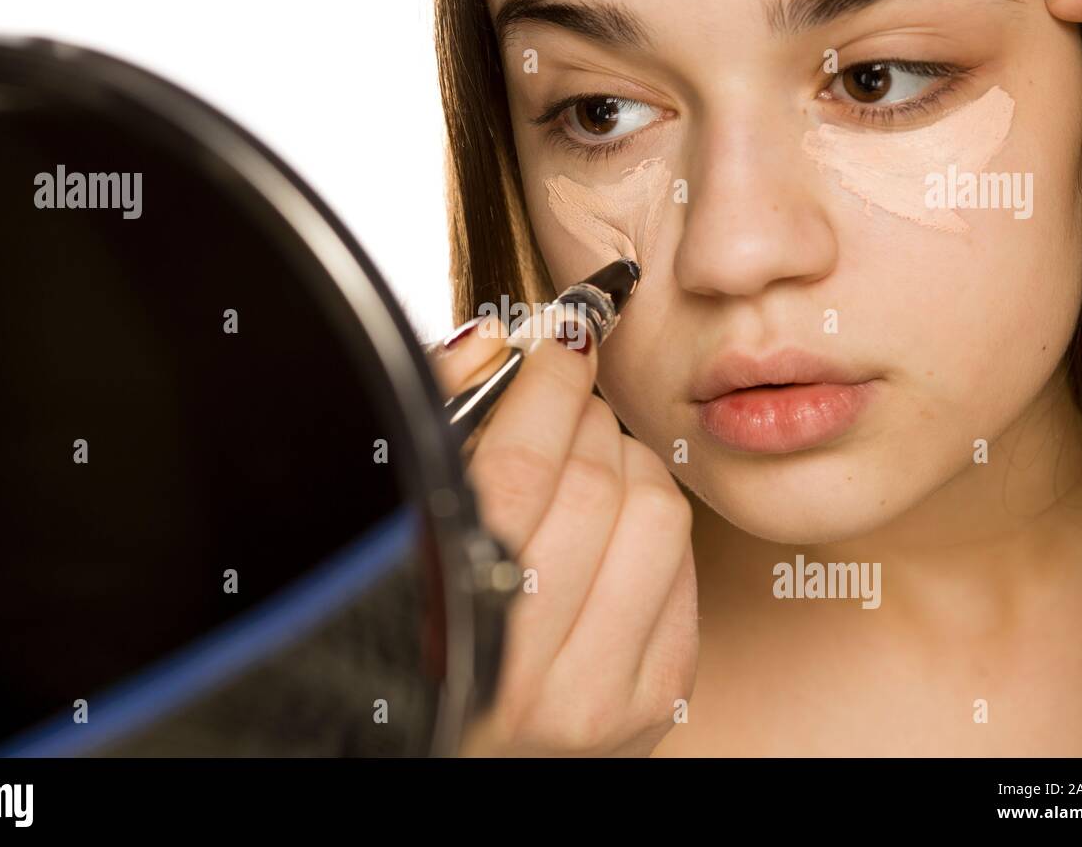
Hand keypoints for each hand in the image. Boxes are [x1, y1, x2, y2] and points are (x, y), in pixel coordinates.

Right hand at [428, 312, 697, 755]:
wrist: (455, 745)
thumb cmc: (418, 625)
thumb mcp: (397, 523)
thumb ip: (436, 424)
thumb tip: (494, 342)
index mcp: (445, 627)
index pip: (521, 470)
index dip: (547, 383)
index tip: (562, 335)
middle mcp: (529, 676)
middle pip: (598, 483)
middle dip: (585, 415)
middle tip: (563, 403)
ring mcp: (604, 696)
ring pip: (657, 513)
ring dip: (626, 464)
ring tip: (588, 468)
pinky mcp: (659, 700)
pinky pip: (684, 563)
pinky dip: (651, 524)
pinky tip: (610, 531)